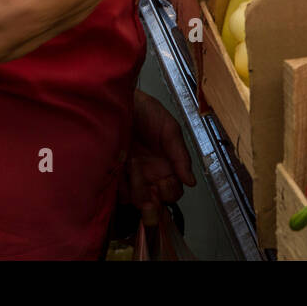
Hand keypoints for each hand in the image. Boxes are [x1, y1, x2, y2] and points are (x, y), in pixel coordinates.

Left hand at [124, 90, 196, 225]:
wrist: (119, 103)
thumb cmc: (146, 112)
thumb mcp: (170, 130)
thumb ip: (181, 156)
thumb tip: (191, 181)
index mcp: (167, 166)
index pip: (173, 192)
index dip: (170, 193)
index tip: (165, 183)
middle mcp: (150, 175)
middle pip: (155, 202)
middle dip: (153, 199)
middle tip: (149, 185)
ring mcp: (132, 177)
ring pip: (137, 201)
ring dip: (136, 188)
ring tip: (133, 165)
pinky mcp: (114, 177)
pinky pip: (119, 195)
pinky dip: (121, 187)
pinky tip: (121, 168)